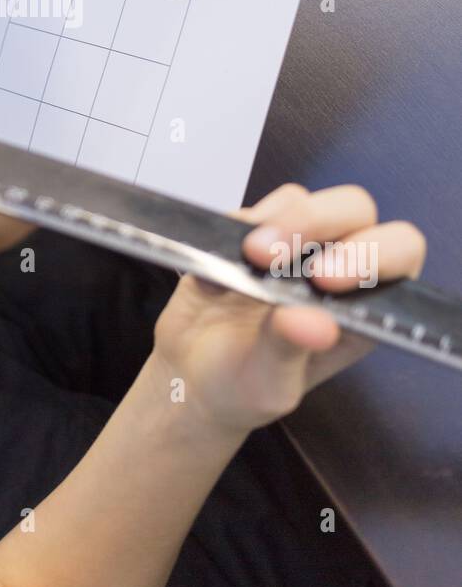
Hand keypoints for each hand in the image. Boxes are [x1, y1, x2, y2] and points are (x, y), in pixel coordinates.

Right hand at [153, 183, 425, 435]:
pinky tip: (215, 273)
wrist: (187, 375)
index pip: (398, 254)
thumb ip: (291, 350)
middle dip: (313, 223)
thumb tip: (311, 322)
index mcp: (361, 306)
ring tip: (244, 261)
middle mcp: (335, 266)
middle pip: (354, 209)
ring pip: (301, 200)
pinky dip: (231, 231)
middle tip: (266, 257)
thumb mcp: (268, 384)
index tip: (321, 278)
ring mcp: (292, 244)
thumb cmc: (242, 387)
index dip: (370, 253)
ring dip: (270, 226)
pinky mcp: (250, 232)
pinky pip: (249, 210)